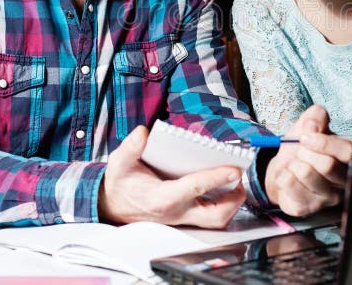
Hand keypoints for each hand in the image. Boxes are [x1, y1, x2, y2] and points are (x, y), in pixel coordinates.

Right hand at [98, 126, 244, 228]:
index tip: (234, 169)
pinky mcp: (186, 218)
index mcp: (162, 198)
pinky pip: (211, 217)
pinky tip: (225, 185)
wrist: (112, 205)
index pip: (195, 188)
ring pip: (217, 220)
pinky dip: (223, 203)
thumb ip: (131, 147)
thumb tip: (143, 132)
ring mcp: (183, 218)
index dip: (217, 177)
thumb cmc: (121, 183)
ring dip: (232, 203)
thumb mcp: (119, 163)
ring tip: (236, 180)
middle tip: (239, 177)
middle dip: (235, 198)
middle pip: (216, 215)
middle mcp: (176, 212)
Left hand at [265, 105, 351, 216]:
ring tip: (294, 165)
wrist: (283, 172)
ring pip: (306, 172)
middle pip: (328, 165)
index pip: (348, 152)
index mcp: (347, 160)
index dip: (326, 143)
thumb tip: (313, 123)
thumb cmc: (300, 151)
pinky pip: (288, 183)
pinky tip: (288, 177)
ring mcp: (325, 198)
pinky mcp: (306, 207)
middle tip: (300, 151)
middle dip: (305, 151)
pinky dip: (281, 174)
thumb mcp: (308, 127)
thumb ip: (315, 118)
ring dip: (293, 163)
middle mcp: (342, 182)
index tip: (307, 137)